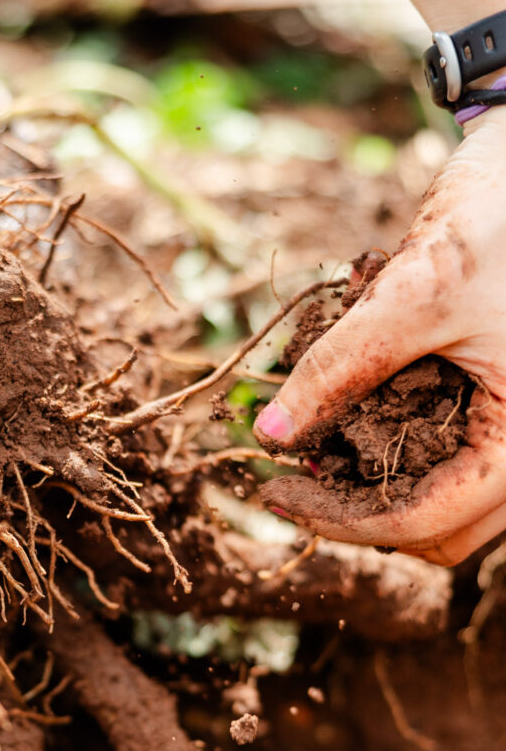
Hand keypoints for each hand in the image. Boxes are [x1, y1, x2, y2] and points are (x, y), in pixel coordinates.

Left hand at [253, 109, 505, 565]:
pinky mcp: (502, 404)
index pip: (430, 523)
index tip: (274, 492)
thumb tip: (268, 433)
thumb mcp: (416, 292)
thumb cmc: (501, 218)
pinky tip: (347, 420)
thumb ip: (341, 367)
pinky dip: (398, 453)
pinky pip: (453, 459)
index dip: (344, 521)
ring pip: (449, 503)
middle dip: (360, 516)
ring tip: (312, 452)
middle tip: (289, 480)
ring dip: (379, 491)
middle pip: (441, 532)